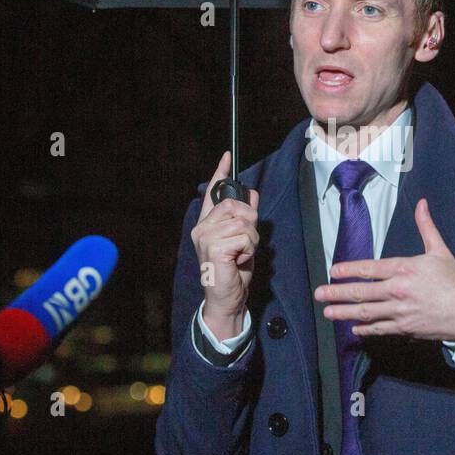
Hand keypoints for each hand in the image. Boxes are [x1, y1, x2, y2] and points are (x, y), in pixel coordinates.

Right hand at [191, 150, 259, 341]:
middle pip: (236, 205)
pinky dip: (249, 248)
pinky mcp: (214, 247)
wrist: (227, 297)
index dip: (219, 173)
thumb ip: (245, 218)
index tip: (227, 156)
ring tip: (242, 254)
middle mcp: (202, 228)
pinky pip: (244, 236)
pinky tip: (239, 260)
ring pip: (243, 222)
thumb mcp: (243, 240)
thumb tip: (252, 194)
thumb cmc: (234, 272)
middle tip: (246, 243)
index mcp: (206, 224)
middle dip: (250, 222)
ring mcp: (205, 237)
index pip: (211, 193)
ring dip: (252, 239)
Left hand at [314, 198, 454, 343]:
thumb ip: (426, 227)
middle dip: (337, 293)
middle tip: (319, 294)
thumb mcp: (440, 250)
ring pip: (366, 312)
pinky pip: (380, 328)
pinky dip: (365, 329)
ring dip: (344, 312)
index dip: (349, 269)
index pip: (370, 268)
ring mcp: (400, 311)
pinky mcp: (405, 328)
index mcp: (404, 269)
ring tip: (327, 312)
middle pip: (362, 292)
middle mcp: (398, 291)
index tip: (333, 271)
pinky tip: (353, 328)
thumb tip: (421, 203)